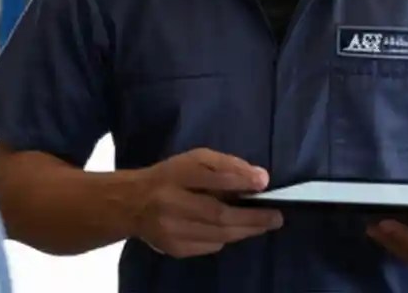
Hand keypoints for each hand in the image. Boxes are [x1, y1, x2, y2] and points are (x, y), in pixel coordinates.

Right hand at [134, 148, 283, 258]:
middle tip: (275, 217)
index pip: (211, 177)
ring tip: (263, 225)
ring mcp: (171, 230)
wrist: (131, 203)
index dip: (239, 180)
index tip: (263, 183)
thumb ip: (226, 166)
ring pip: (216, 235)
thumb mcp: (195, 159)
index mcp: (176, 174)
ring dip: (244, 230)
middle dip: (251, 218)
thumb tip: (260, 179)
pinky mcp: (173, 247)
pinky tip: (235, 231)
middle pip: (217, 214)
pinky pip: (208, 246)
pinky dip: (226, 239)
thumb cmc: (170, 176)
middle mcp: (171, 203)